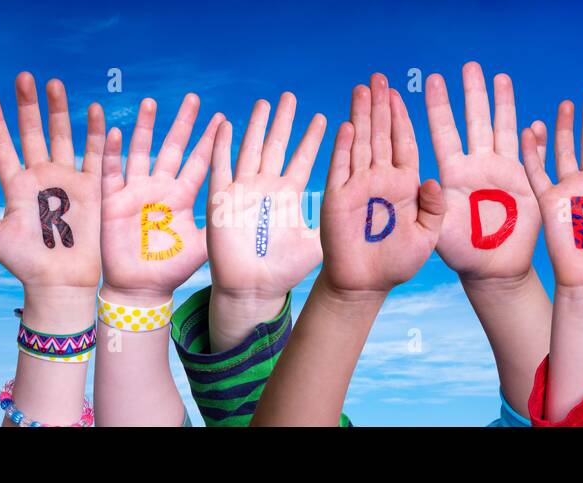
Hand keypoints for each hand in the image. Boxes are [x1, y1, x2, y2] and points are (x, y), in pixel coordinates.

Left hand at [0, 73, 103, 292]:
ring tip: (55, 84)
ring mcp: (68, 181)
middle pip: (34, 133)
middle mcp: (41, 178)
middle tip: (24, 77)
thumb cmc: (24, 265)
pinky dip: (98, 136)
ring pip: (64, 136)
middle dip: (29, 105)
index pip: (4, 147)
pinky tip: (96, 112)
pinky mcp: (92, 188)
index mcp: (17, 186)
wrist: (60, 283)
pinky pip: (96, 156)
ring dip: (60, 111)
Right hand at [100, 94, 221, 302]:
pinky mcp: (113, 200)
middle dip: (182, 124)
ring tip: (151, 103)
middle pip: (172, 148)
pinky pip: (111, 171)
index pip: (199, 162)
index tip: (222, 118)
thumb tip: (251, 216)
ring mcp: (135, 191)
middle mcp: (160, 188)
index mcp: (182, 197)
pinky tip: (114, 131)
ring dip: (145, 128)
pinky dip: (111, 152)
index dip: (210, 141)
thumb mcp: (202, 247)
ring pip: (141, 151)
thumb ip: (220, 228)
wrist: (140, 289)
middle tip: (193, 98)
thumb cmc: (171, 269)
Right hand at [207, 93, 324, 299]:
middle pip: (276, 145)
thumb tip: (361, 215)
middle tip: (291, 95)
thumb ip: (333, 225)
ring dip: (256, 126)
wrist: (252, 288)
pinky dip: (221, 146)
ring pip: (250, 149)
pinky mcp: (222, 200)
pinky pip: (221, 167)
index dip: (312, 138)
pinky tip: (225, 125)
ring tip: (264, 103)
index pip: (302, 158)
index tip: (323, 116)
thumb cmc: (283, 270)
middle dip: (284, 121)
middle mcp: (266, 187)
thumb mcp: (315, 245)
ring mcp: (243, 191)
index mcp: (288, 194)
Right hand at [319, 73, 444, 295]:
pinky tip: (347, 125)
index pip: (404, 143)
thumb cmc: (398, 263)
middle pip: (381, 135)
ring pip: (361, 143)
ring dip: (361, 116)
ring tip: (362, 89)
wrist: (366, 284)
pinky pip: (341, 167)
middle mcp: (381, 179)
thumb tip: (432, 180)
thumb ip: (433, 209)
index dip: (402, 118)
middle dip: (380, 106)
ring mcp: (358, 186)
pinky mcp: (338, 198)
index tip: (400, 94)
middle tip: (379, 77)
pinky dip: (344, 147)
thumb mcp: (428, 236)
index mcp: (405, 185)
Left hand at [426, 62, 541, 282]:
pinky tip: (539, 122)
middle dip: (473, 93)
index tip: (432, 80)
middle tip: (469, 66)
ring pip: (504, 130)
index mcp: (452, 174)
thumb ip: (433, 208)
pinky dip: (538, 140)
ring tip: (500, 77)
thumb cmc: (460, 253)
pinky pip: (533, 157)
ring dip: (503, 104)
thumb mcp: (438, 232)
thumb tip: (432, 181)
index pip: (444, 133)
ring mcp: (503, 172)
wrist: (491, 270)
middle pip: (476, 121)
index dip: (439, 107)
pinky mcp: (526, 183)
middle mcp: (477, 166)